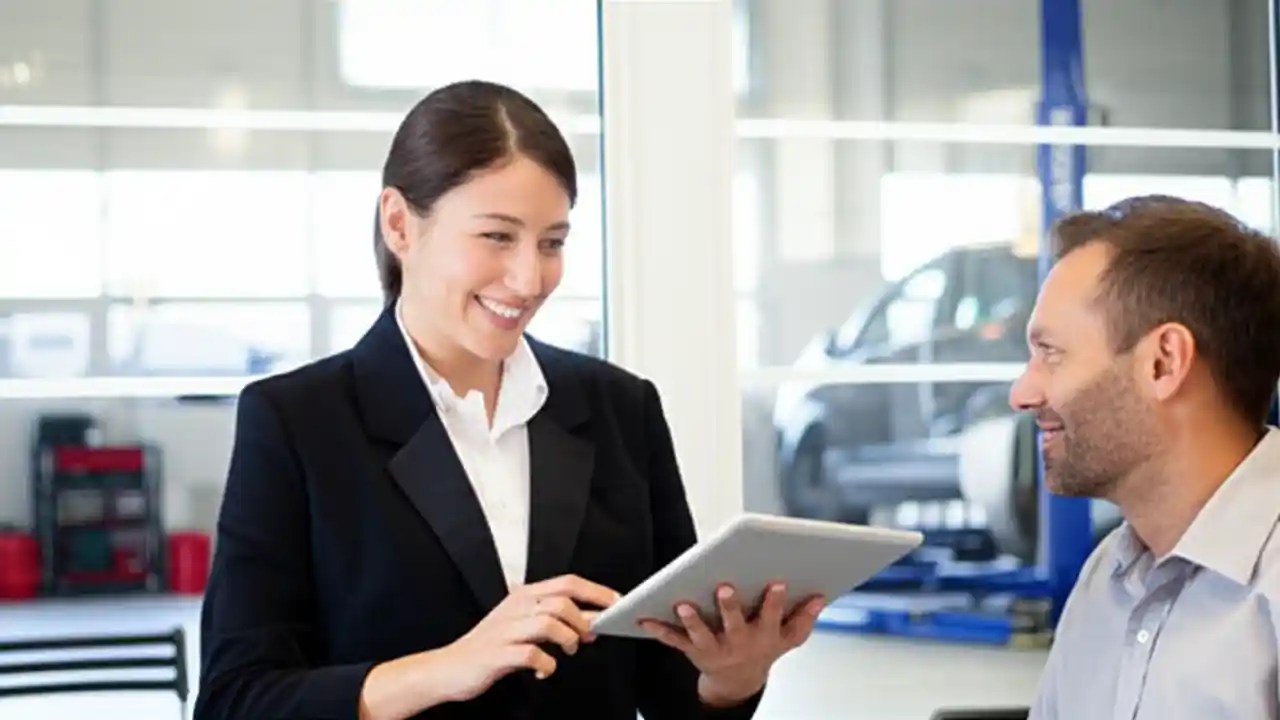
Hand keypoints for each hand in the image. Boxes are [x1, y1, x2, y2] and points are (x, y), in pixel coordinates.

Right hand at [437, 574, 620, 702]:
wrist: (449, 667)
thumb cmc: (491, 645)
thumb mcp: (522, 624)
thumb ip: (555, 618)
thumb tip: (593, 619)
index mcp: (524, 595)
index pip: (568, 582)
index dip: (596, 592)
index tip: (616, 603)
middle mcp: (516, 607)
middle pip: (563, 601)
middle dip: (584, 620)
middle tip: (589, 637)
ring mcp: (506, 630)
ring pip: (551, 623)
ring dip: (568, 640)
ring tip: (567, 652)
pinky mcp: (498, 654)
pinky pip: (533, 655)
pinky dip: (547, 665)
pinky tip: (544, 670)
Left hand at [638, 582, 823, 705]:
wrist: (738, 681)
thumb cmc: (763, 648)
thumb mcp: (789, 639)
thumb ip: (804, 619)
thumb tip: (820, 597)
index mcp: (764, 635)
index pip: (772, 617)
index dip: (775, 601)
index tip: (777, 582)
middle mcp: (739, 642)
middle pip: (735, 624)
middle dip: (730, 607)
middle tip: (725, 586)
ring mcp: (714, 647)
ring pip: (702, 634)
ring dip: (692, 620)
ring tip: (682, 604)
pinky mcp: (692, 650)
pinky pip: (674, 641)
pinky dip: (659, 630)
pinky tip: (645, 618)